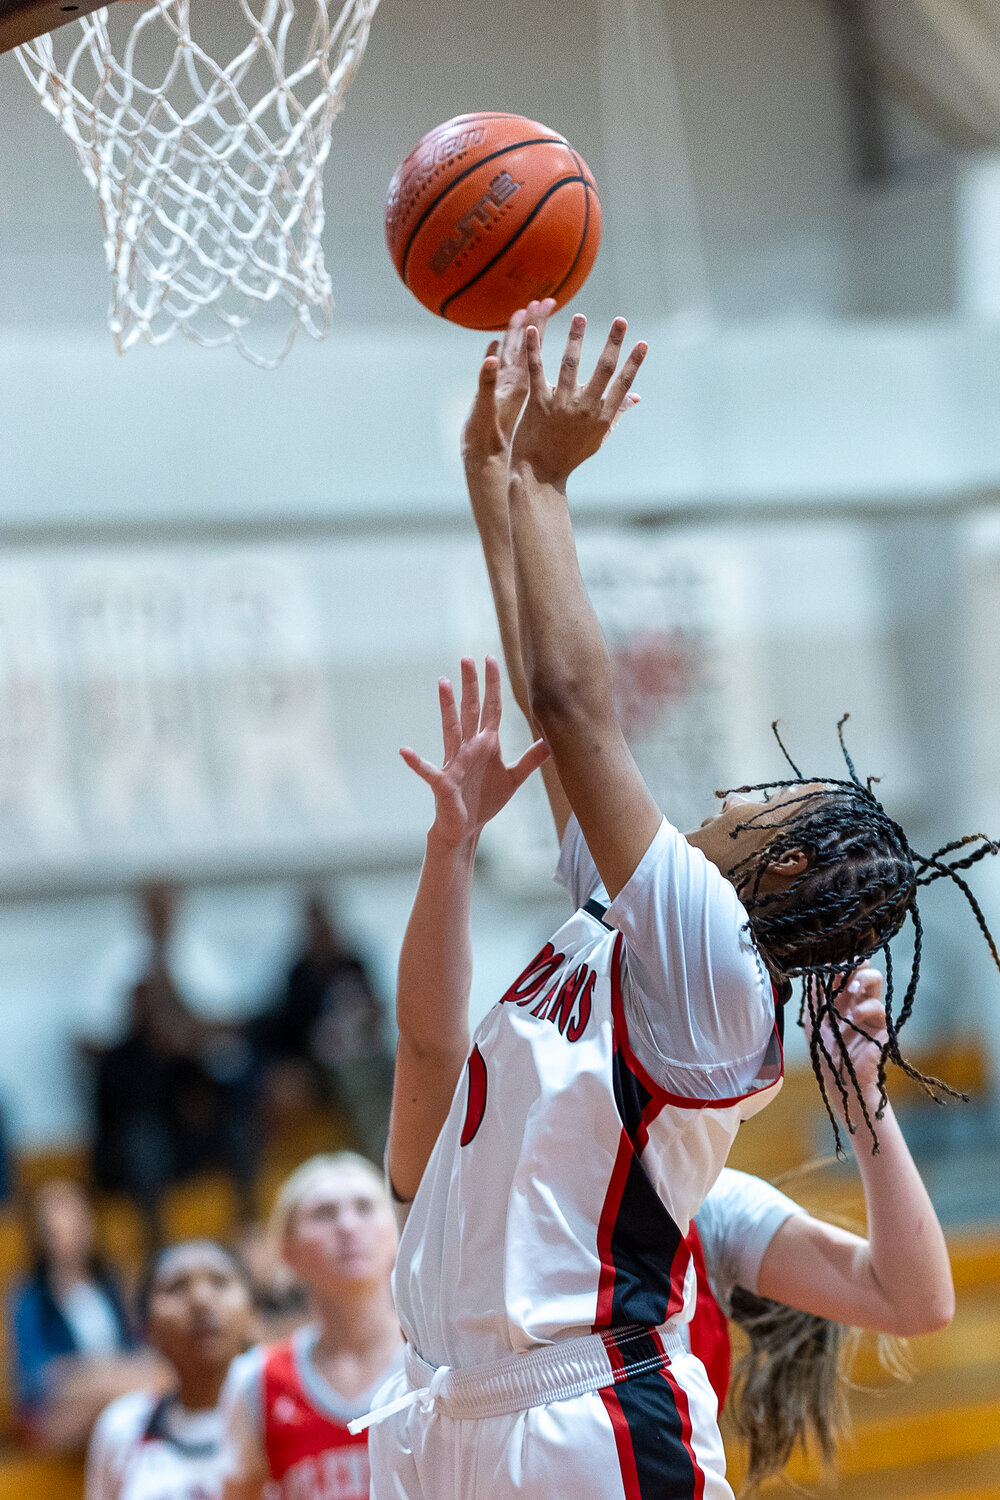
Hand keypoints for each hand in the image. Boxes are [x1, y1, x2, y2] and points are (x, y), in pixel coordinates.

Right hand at [400, 656, 548, 847]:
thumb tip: (553, 742)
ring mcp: (454, 763)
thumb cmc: (486, 800)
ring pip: (451, 730)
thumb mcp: (514, 778)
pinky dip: (416, 762)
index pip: (491, 708)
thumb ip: (532, 759)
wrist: (467, 828)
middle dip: (470, 685)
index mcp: (486, 744)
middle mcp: (469, 747)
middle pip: (470, 711)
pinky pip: (428, 770)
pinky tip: (405, 751)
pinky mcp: (443, 782)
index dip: (492, 685)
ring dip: (447, 707)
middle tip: (467, 658)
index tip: (490, 659)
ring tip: (442, 683)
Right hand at [461, 299, 556, 467]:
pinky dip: (495, 358)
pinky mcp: (493, 397)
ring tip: (521, 313)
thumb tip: (491, 356)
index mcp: (514, 381)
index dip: (537, 323)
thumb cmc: (485, 435)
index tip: (548, 303)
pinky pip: (496, 374)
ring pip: (512, 357)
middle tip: (541, 300)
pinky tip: (495, 346)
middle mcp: (510, 382)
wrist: (482, 457)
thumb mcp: (485, 406)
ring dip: (515, 336)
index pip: (529, 345)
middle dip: (531, 322)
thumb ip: (487, 379)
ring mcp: (502, 389)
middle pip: (523, 346)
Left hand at [509, 314, 646, 488]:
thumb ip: (617, 414)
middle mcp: (585, 408)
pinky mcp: (537, 403)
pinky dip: (535, 349)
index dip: (633, 363)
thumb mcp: (598, 437)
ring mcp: (561, 405)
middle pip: (602, 370)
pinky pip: (537, 371)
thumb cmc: (570, 454)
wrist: (540, 473)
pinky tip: (534, 329)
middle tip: (621, 320)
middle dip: (613, 343)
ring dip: (576, 338)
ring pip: (570, 364)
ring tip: (580, 317)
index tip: (642, 343)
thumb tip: (637, 396)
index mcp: (601, 417)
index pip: (622, 384)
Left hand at [817, 966, 888, 1119]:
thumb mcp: (814, 1018)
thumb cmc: (826, 1049)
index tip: (827, 960)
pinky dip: (865, 1008)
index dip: (838, 961)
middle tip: (846, 966)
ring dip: (862, 979)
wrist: (837, 1077)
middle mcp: (857, 998)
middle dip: (856, 962)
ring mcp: (870, 1010)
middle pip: (863, 967)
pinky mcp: (881, 1025)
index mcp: (840, 995)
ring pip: (876, 980)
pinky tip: (854, 1016)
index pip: (844, 969)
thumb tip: (813, 970)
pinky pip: (878, 1007)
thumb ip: (815, 996)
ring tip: (850, 989)